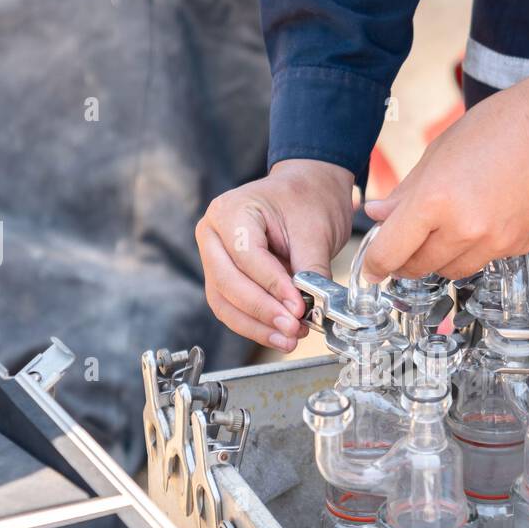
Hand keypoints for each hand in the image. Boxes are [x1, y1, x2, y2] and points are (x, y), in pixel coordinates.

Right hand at [196, 159, 354, 349]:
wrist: (307, 190)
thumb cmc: (308, 199)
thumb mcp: (316, 230)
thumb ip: (311, 270)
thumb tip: (314, 309)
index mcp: (230, 211)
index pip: (246, 256)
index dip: (272, 285)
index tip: (299, 306)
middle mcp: (212, 234)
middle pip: (228, 282)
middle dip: (263, 310)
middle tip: (293, 327)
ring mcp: (213, 258)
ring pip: (225, 303)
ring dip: (257, 326)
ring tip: (290, 338)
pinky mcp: (224, 279)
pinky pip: (232, 309)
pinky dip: (256, 325)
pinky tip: (280, 335)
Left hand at [363, 43, 528, 280]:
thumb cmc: (500, 125)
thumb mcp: (441, 150)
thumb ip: (406, 191)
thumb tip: (377, 215)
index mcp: (435, 200)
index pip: (390, 252)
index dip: (374, 264)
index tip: (370, 268)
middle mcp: (464, 228)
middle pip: (420, 267)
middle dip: (406, 261)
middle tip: (405, 246)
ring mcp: (495, 242)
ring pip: (452, 270)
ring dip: (441, 258)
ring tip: (446, 230)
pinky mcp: (520, 247)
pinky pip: (486, 260)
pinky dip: (475, 249)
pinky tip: (482, 221)